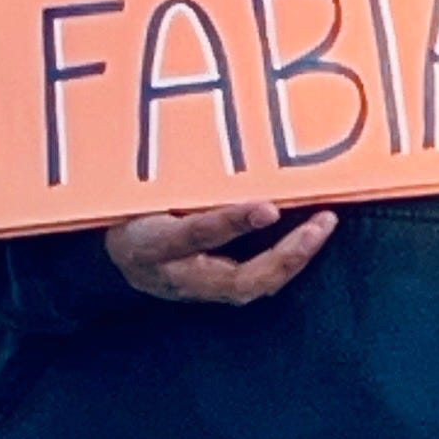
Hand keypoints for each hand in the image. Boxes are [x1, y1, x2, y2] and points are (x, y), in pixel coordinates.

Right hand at [101, 201, 336, 305]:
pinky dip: (284, 262)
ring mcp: (196, 291)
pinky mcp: (212, 292)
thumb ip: (177, 179)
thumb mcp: (139, 192)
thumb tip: (217, 146)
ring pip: (252, 287)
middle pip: (238, 280)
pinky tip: (307, 238)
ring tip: (323, 226)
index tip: (269, 209)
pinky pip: (253, 283)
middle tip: (321, 223)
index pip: (196, 235)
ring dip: (293, 259)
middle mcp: (177, 277)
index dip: (231, 223)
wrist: (115, 257)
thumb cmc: (127, 211)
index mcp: (152, 247)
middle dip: (285, 256)